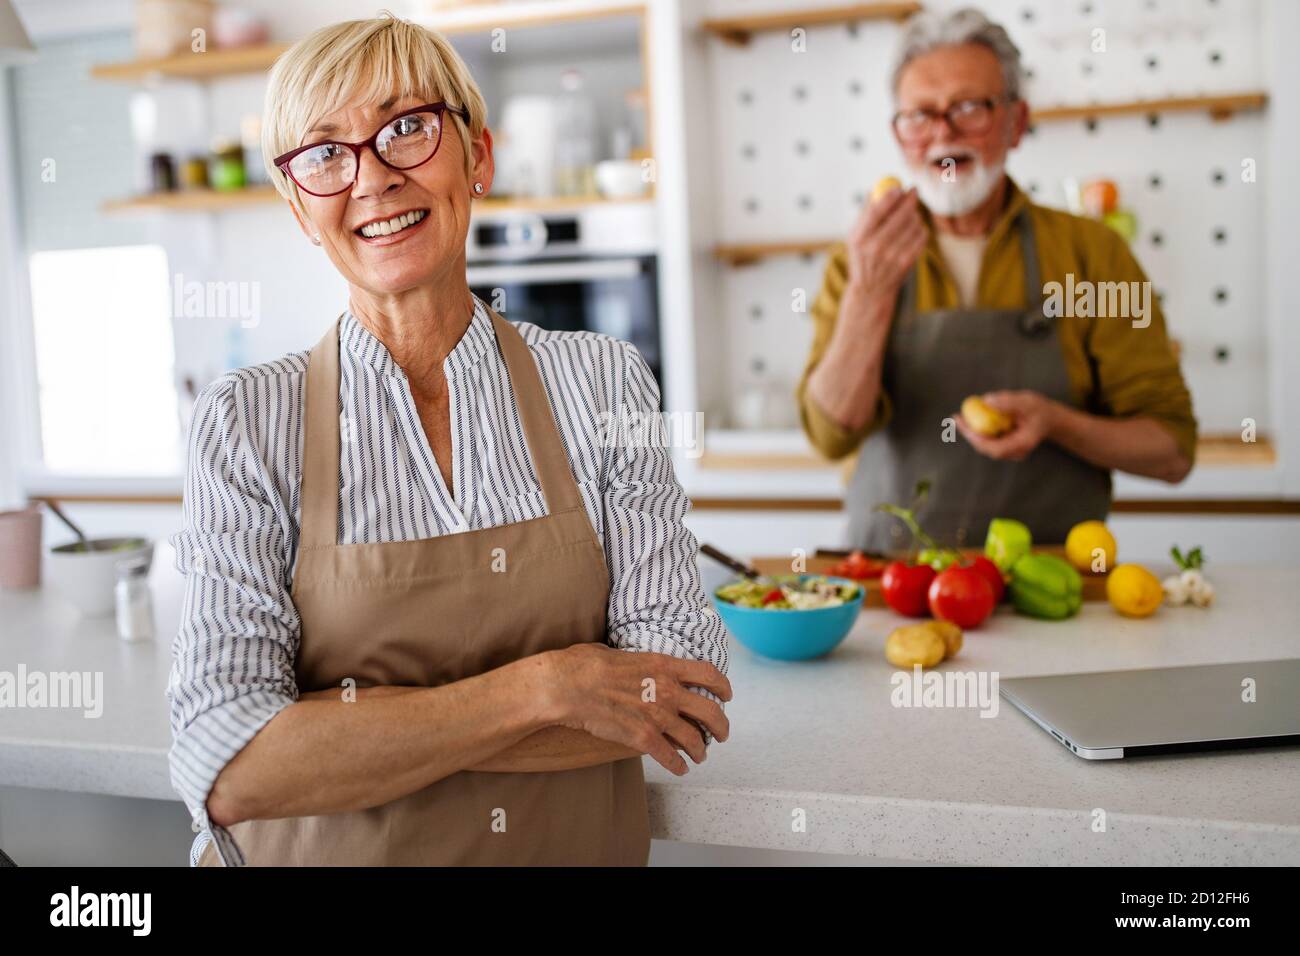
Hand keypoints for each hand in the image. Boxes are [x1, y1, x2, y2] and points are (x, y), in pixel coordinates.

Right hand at [542, 644, 731, 775]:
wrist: (568, 686)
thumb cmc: (585, 664)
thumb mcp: (619, 651)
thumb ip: (635, 660)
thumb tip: (630, 662)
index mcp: (664, 665)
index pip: (708, 674)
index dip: (723, 687)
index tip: (726, 695)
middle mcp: (668, 690)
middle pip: (711, 711)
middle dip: (721, 726)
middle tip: (721, 733)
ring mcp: (658, 715)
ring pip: (695, 739)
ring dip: (701, 750)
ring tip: (701, 756)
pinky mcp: (643, 737)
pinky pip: (671, 756)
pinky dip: (679, 765)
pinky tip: (681, 768)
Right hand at [844, 186, 926, 298]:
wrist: (871, 290)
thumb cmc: (863, 258)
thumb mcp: (855, 238)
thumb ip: (865, 214)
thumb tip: (877, 189)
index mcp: (859, 239)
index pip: (876, 212)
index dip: (890, 196)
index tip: (899, 187)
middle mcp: (874, 248)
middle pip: (899, 216)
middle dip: (909, 200)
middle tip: (913, 191)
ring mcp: (892, 257)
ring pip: (913, 224)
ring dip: (915, 216)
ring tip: (909, 218)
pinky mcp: (907, 263)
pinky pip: (921, 236)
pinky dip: (920, 230)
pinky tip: (913, 232)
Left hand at [955, 390, 1060, 461]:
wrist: (1049, 419)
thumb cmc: (1040, 409)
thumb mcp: (1028, 401)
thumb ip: (1009, 402)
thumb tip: (986, 401)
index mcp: (1022, 445)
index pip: (996, 448)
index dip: (978, 439)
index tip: (965, 426)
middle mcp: (1014, 452)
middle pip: (986, 448)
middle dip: (969, 434)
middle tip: (956, 418)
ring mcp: (1009, 451)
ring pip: (985, 444)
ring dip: (971, 431)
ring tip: (959, 417)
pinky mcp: (1004, 445)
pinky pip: (987, 439)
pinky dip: (977, 429)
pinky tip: (969, 417)